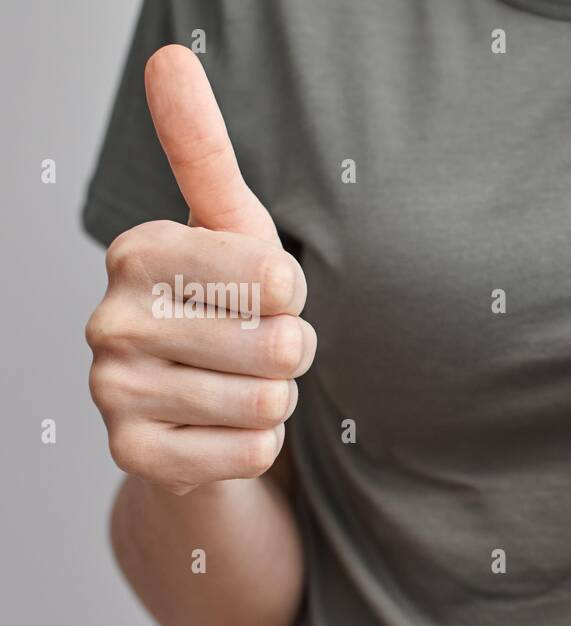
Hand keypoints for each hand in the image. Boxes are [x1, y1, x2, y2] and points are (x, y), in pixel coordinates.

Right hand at [86, 45, 314, 494]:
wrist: (200, 410)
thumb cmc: (226, 308)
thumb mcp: (231, 227)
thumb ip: (205, 150)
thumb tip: (170, 55)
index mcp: (137, 253)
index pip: (277, 278)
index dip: (292, 296)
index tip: (262, 296)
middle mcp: (109, 321)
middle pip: (279, 344)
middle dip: (290, 353)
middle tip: (254, 350)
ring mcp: (113, 393)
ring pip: (268, 402)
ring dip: (275, 399)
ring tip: (239, 386)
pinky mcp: (135, 457)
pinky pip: (251, 452)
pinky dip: (258, 445)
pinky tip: (223, 428)